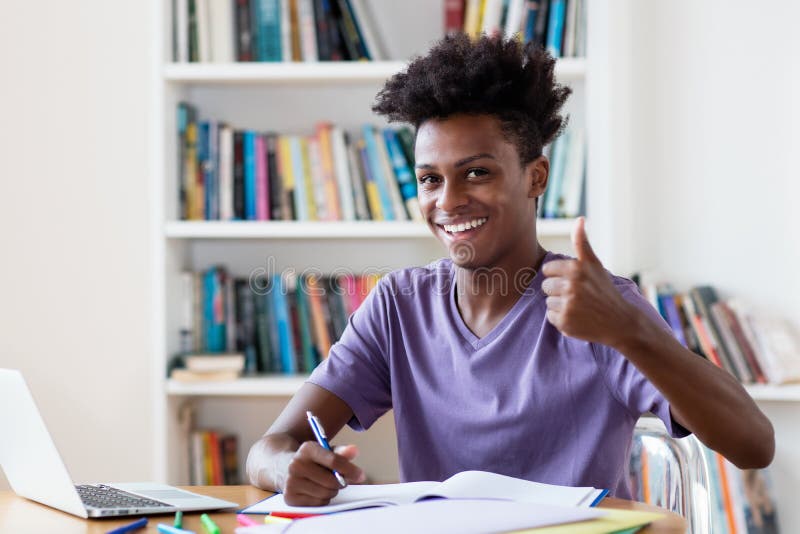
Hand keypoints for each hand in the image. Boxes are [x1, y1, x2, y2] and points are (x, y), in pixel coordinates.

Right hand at [283, 442, 365, 505]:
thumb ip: (341, 452)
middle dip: (341, 481)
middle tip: (341, 479)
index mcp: (307, 449)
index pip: (334, 461)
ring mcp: (291, 482)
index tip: (360, 475)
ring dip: (333, 490)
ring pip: (326, 493)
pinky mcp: (290, 497)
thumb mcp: (324, 451)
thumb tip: (354, 450)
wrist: (282, 466)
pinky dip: (323, 498)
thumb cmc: (311, 459)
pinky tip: (317, 490)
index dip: (350, 469)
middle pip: (331, 480)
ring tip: (327, 483)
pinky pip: (318, 503)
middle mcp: (296, 465)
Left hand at [541, 217, 635, 347]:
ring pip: (548, 302)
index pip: (548, 270)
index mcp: (576, 269)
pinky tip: (577, 317)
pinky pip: (551, 316)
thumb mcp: (595, 264)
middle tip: (578, 295)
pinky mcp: (564, 322)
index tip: (574, 281)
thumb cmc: (605, 290)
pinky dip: (561, 318)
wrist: (620, 322)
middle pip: (546, 286)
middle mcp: (571, 286)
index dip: (559, 276)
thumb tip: (579, 219)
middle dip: (558, 290)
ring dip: (560, 305)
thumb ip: (582, 242)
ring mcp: (567, 305)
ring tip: (579, 307)